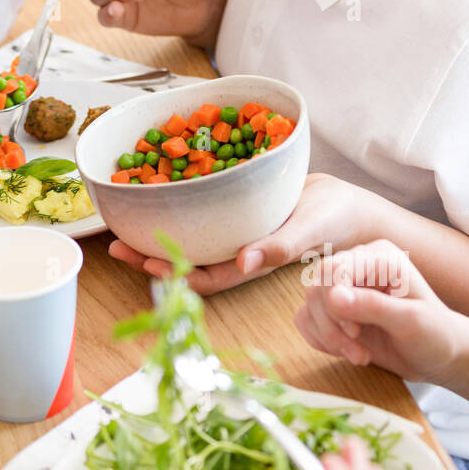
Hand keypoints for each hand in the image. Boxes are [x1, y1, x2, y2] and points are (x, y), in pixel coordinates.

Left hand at [108, 173, 380, 293]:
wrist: (354, 206)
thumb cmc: (339, 222)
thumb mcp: (311, 231)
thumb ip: (281, 247)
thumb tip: (246, 264)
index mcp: (251, 263)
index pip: (204, 277)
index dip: (170, 275)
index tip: (142, 262)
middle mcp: (239, 252)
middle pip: (187, 260)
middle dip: (150, 255)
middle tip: (114, 241)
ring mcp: (239, 234)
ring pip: (193, 239)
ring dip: (161, 231)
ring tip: (125, 220)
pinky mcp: (243, 213)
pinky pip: (206, 215)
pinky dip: (183, 208)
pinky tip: (163, 192)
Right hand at [294, 239, 461, 383]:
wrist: (437, 355)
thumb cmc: (434, 334)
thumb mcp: (411, 321)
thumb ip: (373, 307)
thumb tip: (333, 297)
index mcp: (379, 257)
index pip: (334, 269)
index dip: (334, 303)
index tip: (355, 332)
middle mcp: (358, 266)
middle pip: (316, 287)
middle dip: (331, 325)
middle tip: (358, 350)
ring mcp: (344, 287)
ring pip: (309, 305)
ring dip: (328, 337)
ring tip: (360, 355)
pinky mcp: (333, 309)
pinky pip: (306, 320)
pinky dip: (321, 341)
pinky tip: (349, 351)